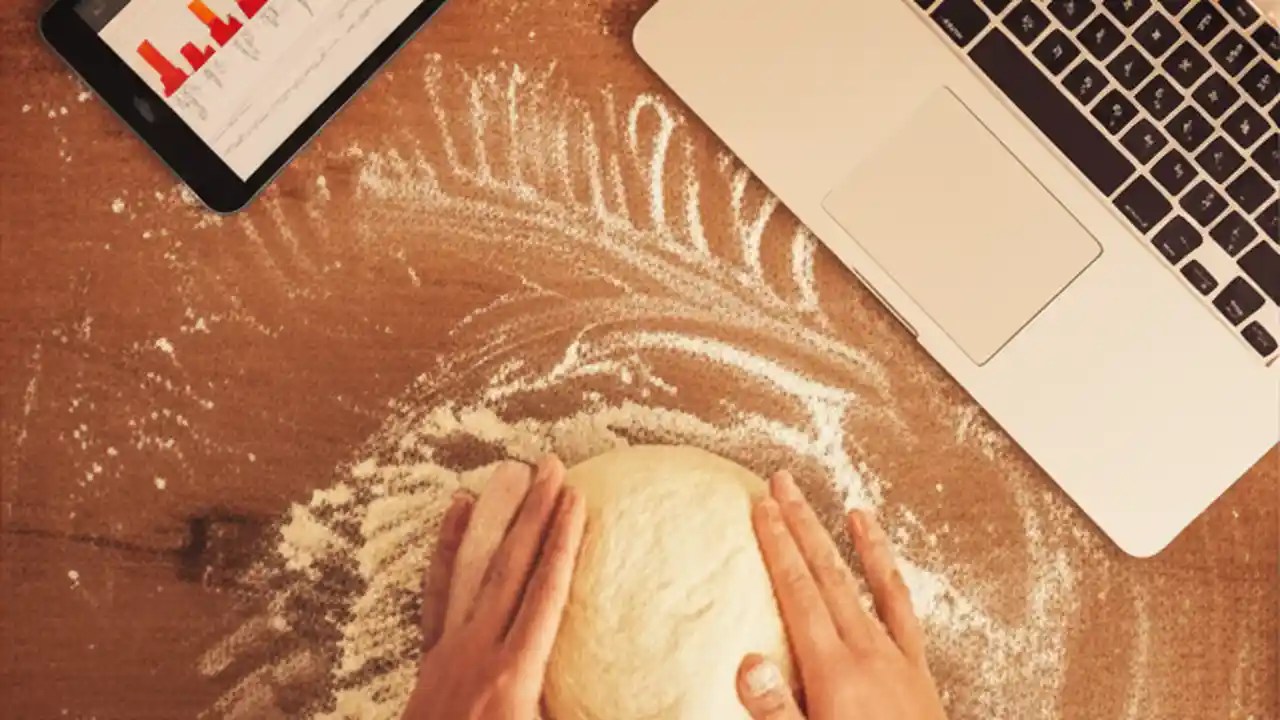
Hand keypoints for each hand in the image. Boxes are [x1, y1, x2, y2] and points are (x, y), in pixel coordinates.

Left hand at [402, 457, 585, 719]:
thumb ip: (594, 711)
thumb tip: (657, 704)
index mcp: (514, 677)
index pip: (545, 594)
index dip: (563, 544)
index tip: (577, 500)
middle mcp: (477, 653)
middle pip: (511, 568)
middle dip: (534, 514)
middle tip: (552, 465)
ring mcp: (447, 652)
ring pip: (474, 571)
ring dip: (496, 520)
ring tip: (508, 474)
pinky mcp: (430, 658)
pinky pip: (437, 592)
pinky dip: (448, 550)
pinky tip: (455, 513)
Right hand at [736, 472, 946, 719]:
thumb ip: (777, 712)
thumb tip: (747, 663)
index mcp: (833, 673)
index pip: (797, 593)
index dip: (777, 545)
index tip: (760, 507)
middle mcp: (867, 654)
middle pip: (826, 575)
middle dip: (801, 525)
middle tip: (781, 483)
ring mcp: (896, 658)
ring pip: (864, 584)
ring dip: (845, 541)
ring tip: (839, 502)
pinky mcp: (917, 671)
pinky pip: (903, 611)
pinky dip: (890, 578)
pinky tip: (882, 557)